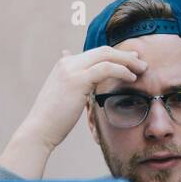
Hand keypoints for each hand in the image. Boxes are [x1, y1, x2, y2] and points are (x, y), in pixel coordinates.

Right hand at [0, 46, 147, 176]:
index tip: (130, 61)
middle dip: (124, 55)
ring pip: (106, 55)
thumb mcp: (64, 96)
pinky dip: (121, 70)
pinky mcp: (77, 80)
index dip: (115, 55)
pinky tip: (131, 78)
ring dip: (127, 62)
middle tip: (140, 62)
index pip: (95, 53)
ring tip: (141, 70)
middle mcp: (67, 63)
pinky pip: (105, 68)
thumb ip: (74, 84)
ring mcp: (71, 69)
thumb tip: (83, 80)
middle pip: (103, 51)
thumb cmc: (53, 119)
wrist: (39, 130)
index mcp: (64, 64)